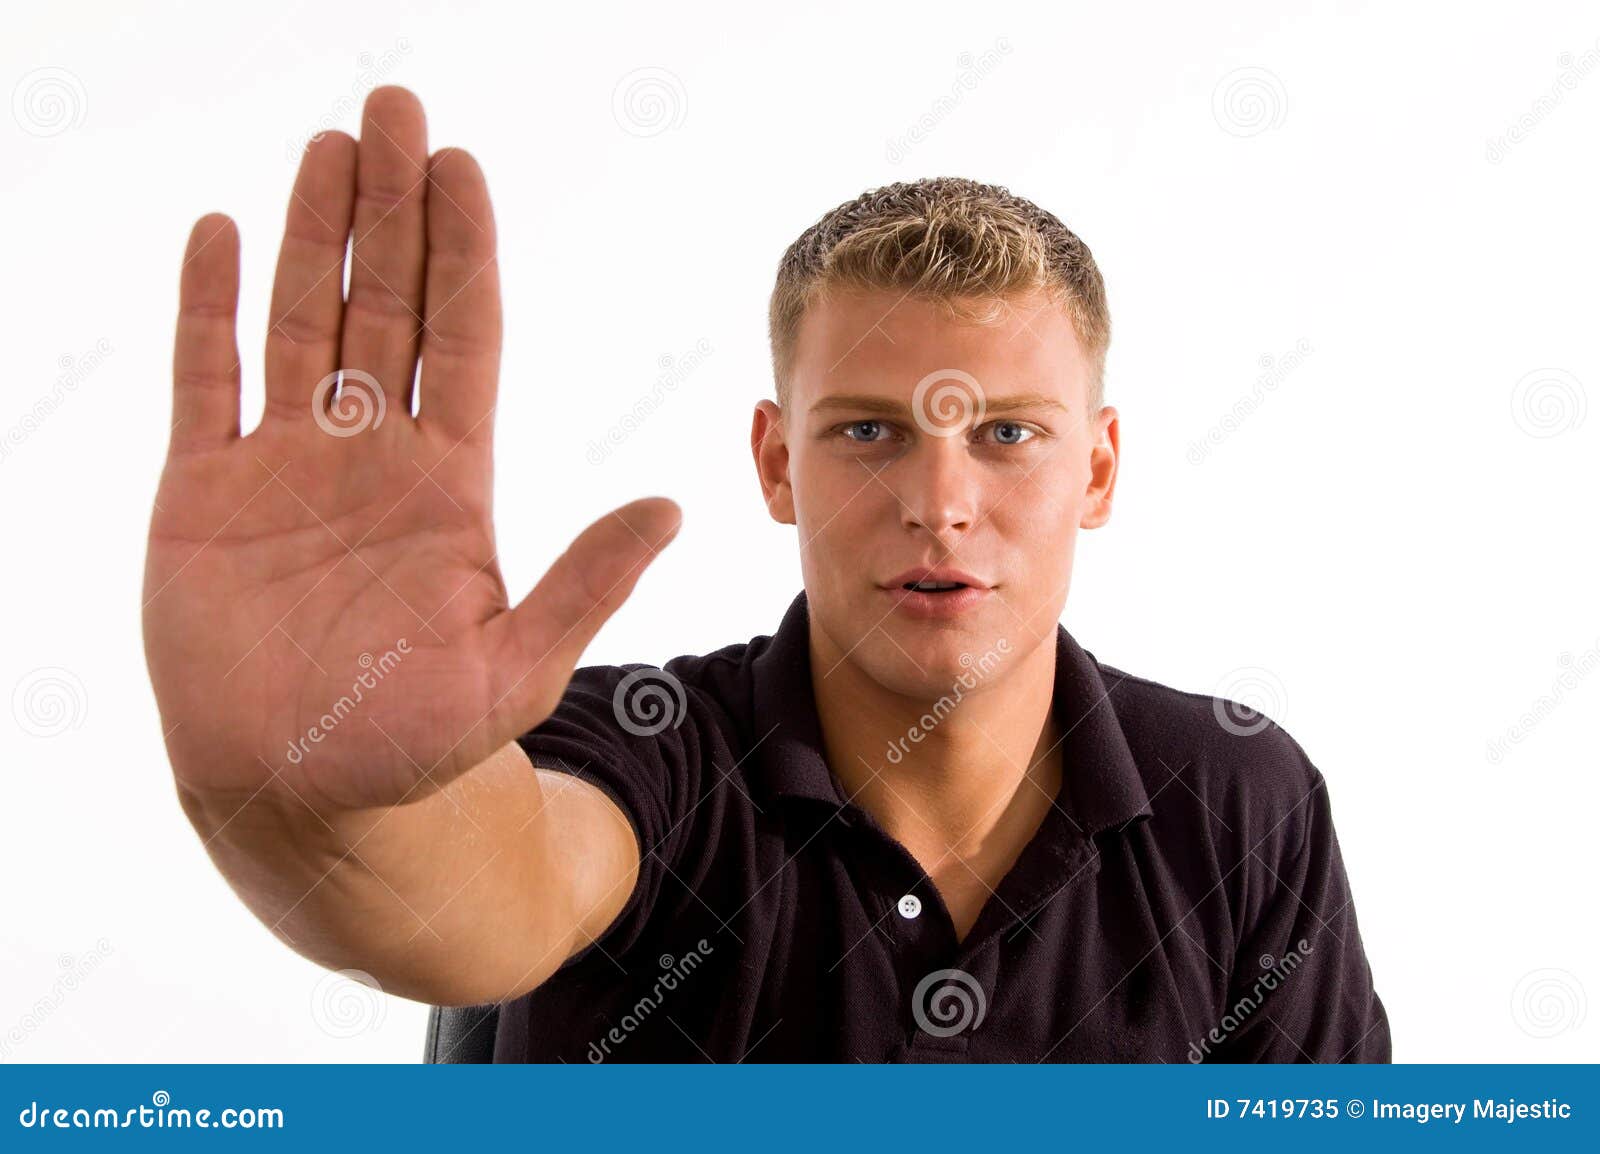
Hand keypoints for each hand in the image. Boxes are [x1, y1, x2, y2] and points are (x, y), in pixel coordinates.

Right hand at [142, 86, 678, 811]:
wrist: (303, 793)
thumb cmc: (414, 744)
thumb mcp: (516, 668)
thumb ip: (586, 584)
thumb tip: (672, 508)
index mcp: (448, 483)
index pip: (462, 336)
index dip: (462, 251)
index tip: (461, 167)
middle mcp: (371, 456)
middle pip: (386, 304)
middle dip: (391, 208)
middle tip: (394, 109)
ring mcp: (284, 466)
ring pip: (301, 321)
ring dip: (310, 233)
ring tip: (326, 146)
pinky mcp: (203, 493)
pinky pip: (204, 378)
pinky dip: (207, 308)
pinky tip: (220, 234)